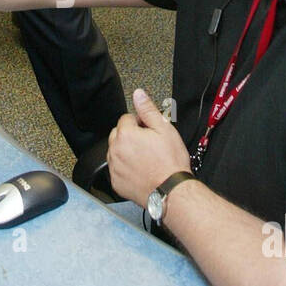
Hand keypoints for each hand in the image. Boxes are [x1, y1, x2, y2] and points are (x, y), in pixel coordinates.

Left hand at [106, 88, 190, 207]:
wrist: (171, 191)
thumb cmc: (170, 163)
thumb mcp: (164, 129)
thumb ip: (148, 110)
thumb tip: (138, 94)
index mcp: (125, 135)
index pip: (127, 118)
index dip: (140, 122)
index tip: (150, 130)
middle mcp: (115, 151)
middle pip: (118, 134)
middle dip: (131, 135)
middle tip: (149, 144)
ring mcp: (114, 168)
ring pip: (116, 151)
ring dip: (126, 151)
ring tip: (145, 158)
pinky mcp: (116, 182)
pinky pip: (116, 169)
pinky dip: (125, 168)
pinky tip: (140, 170)